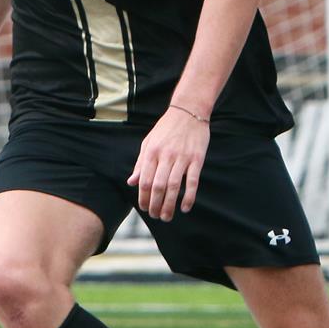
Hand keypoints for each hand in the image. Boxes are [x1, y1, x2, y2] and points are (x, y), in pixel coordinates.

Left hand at [129, 105, 209, 220]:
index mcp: (152, 152)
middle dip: (156, 205)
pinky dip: (189, 196)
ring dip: (170, 205)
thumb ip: (140, 163)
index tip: (145, 208)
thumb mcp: (149, 142)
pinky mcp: (197, 159)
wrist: (189, 111)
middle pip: (158, 187)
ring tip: (167, 216)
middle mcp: (166, 156)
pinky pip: (193, 181)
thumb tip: (131, 182)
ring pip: (174, 186)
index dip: (144, 198)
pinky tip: (185, 208)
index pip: (145, 181)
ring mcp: (182, 157)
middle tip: (156, 216)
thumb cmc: (166, 128)